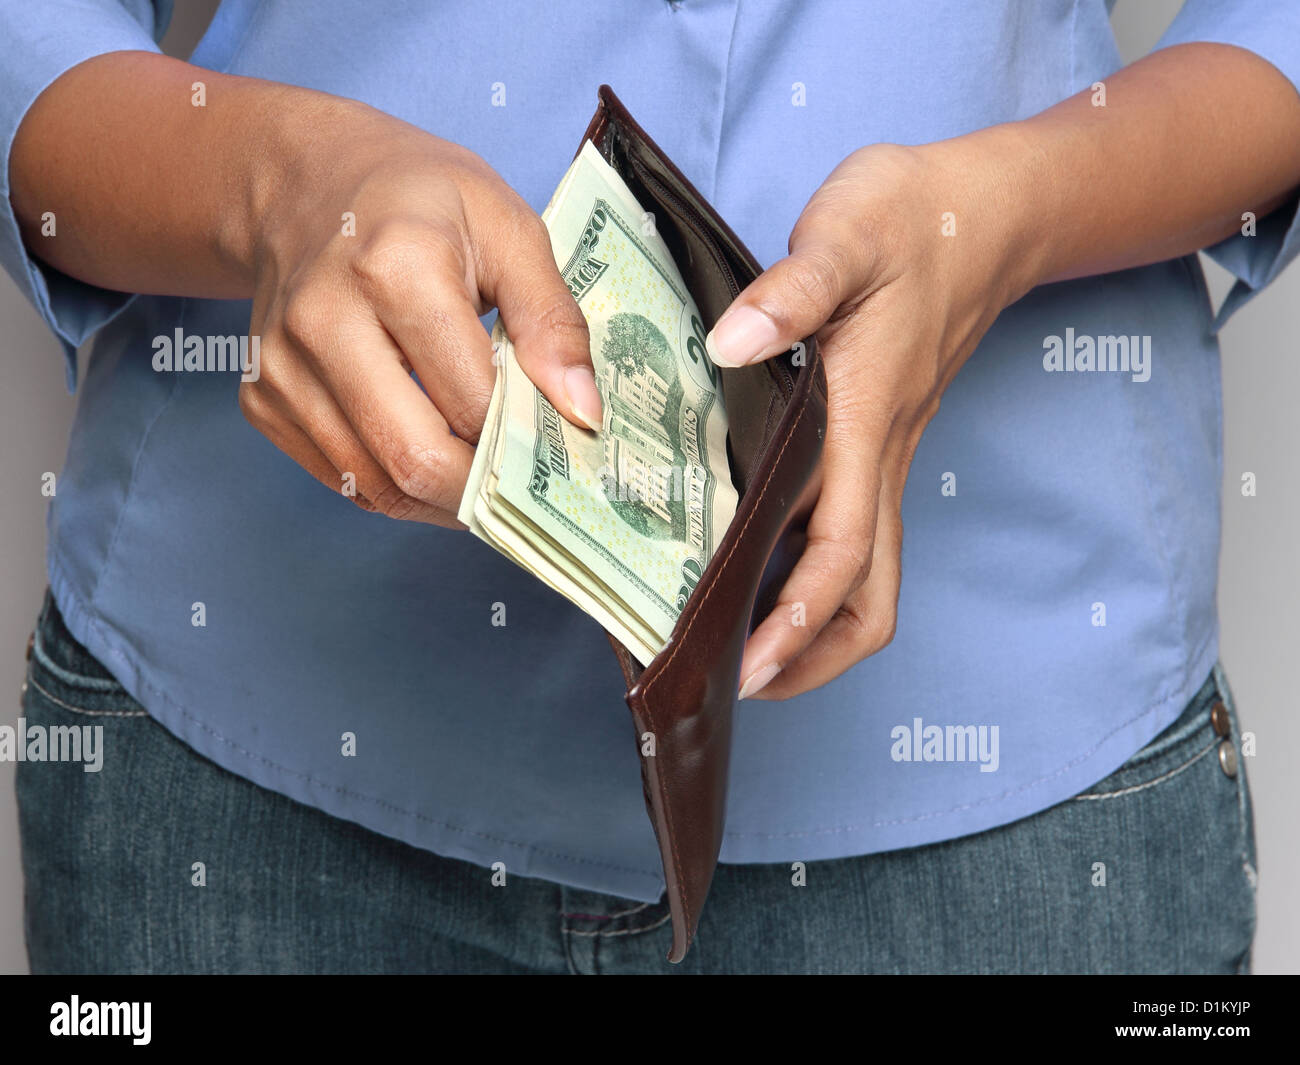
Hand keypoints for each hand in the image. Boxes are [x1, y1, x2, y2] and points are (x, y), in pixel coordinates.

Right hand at [239, 98, 602, 524]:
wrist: (307, 183)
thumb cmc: (419, 200)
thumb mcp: (508, 228)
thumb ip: (553, 320)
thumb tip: (582, 411)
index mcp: (394, 269)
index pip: (472, 402)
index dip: (525, 440)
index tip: (561, 446)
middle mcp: (323, 321)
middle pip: (416, 458)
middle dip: (485, 491)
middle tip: (530, 486)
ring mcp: (280, 367)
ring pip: (378, 485)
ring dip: (445, 500)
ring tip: (489, 476)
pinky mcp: (261, 399)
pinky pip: (346, 480)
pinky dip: (401, 488)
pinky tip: (436, 460)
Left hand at [706, 129, 1043, 698]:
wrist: (987, 214)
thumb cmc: (914, 220)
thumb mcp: (847, 234)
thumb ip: (791, 290)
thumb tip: (729, 345)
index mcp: (867, 419)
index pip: (840, 549)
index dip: (794, 618)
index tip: (746, 667)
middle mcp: (882, 457)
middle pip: (867, 597)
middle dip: (810, 656)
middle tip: (737, 682)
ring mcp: (887, 458)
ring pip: (868, 576)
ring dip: (816, 629)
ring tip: (745, 649)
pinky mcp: (882, 445)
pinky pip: (858, 534)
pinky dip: (816, 575)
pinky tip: (761, 567)